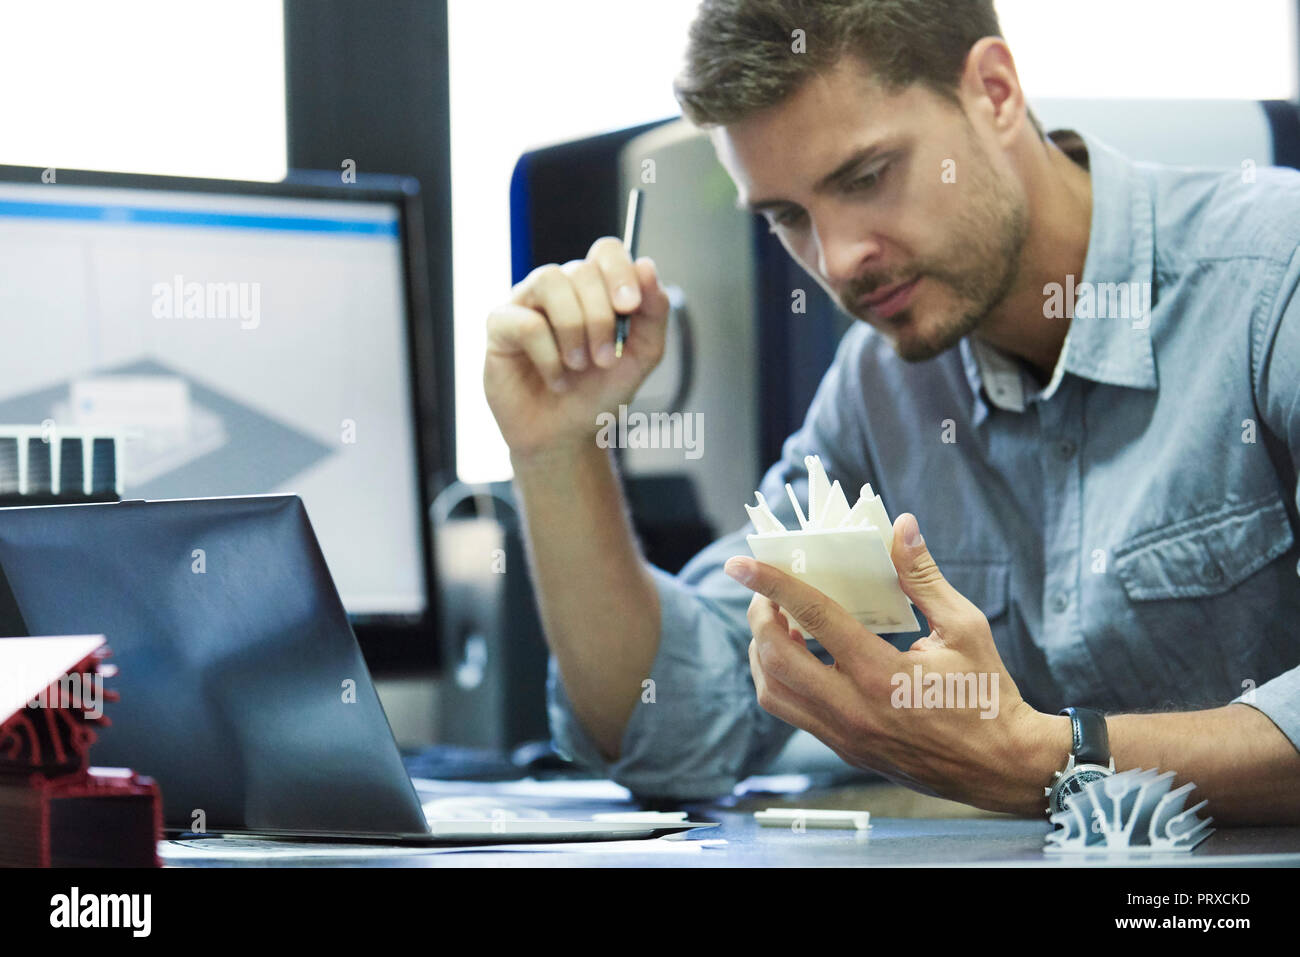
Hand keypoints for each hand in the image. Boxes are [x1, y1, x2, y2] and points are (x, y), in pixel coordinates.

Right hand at [484, 237, 670, 459]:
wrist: (566, 437)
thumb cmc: (598, 393)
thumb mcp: (642, 355)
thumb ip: (653, 312)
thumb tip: (647, 266)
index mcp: (594, 289)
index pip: (606, 251)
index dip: (620, 271)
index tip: (630, 307)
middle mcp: (560, 289)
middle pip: (582, 270)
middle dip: (601, 317)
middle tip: (605, 359)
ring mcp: (527, 303)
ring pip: (550, 281)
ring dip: (574, 328)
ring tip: (579, 365)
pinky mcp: (500, 327)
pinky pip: (525, 322)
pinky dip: (549, 355)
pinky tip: (557, 379)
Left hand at [724, 512, 1061, 813]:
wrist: (1002, 767)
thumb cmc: (988, 693)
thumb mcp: (964, 626)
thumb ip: (923, 577)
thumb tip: (901, 527)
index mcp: (882, 673)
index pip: (813, 617)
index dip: (772, 584)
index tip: (741, 563)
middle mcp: (854, 708)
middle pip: (775, 658)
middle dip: (758, 618)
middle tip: (765, 593)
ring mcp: (845, 735)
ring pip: (772, 692)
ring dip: (761, 653)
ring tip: (776, 623)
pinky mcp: (844, 749)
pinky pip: (792, 713)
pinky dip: (780, 679)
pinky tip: (798, 656)